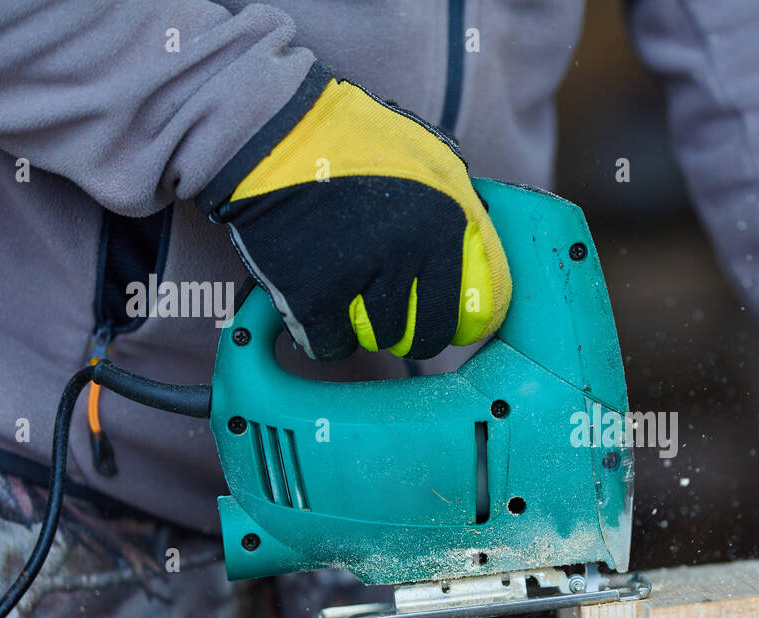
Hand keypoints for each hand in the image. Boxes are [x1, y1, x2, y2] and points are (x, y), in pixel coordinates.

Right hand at [199, 66, 509, 360]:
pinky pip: (334, 345)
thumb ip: (463, 209)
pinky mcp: (313, 295)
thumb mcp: (432, 159)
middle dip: (418, 334)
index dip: (466, 322)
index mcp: (451, 222)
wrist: (275, 132)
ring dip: (369, 327)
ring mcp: (362, 274)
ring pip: (383, 340)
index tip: (452, 323)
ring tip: (353, 295)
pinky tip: (321, 305)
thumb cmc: (355, 141)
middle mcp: (412, 251)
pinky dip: (327, 335)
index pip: (483, 307)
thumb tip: (482, 264)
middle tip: (400, 320)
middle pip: (431, 334)